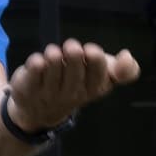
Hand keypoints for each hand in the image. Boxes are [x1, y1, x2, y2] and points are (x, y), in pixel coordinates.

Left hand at [5, 38, 139, 132]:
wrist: (39, 109)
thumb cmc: (76, 83)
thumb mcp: (102, 76)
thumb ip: (123, 70)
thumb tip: (128, 56)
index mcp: (93, 89)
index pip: (99, 76)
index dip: (95, 61)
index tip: (91, 50)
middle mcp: (72, 94)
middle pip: (74, 72)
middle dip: (73, 55)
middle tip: (72, 46)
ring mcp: (48, 94)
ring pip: (52, 68)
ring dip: (54, 55)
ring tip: (54, 53)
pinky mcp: (27, 89)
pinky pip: (33, 72)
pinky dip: (36, 62)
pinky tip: (39, 60)